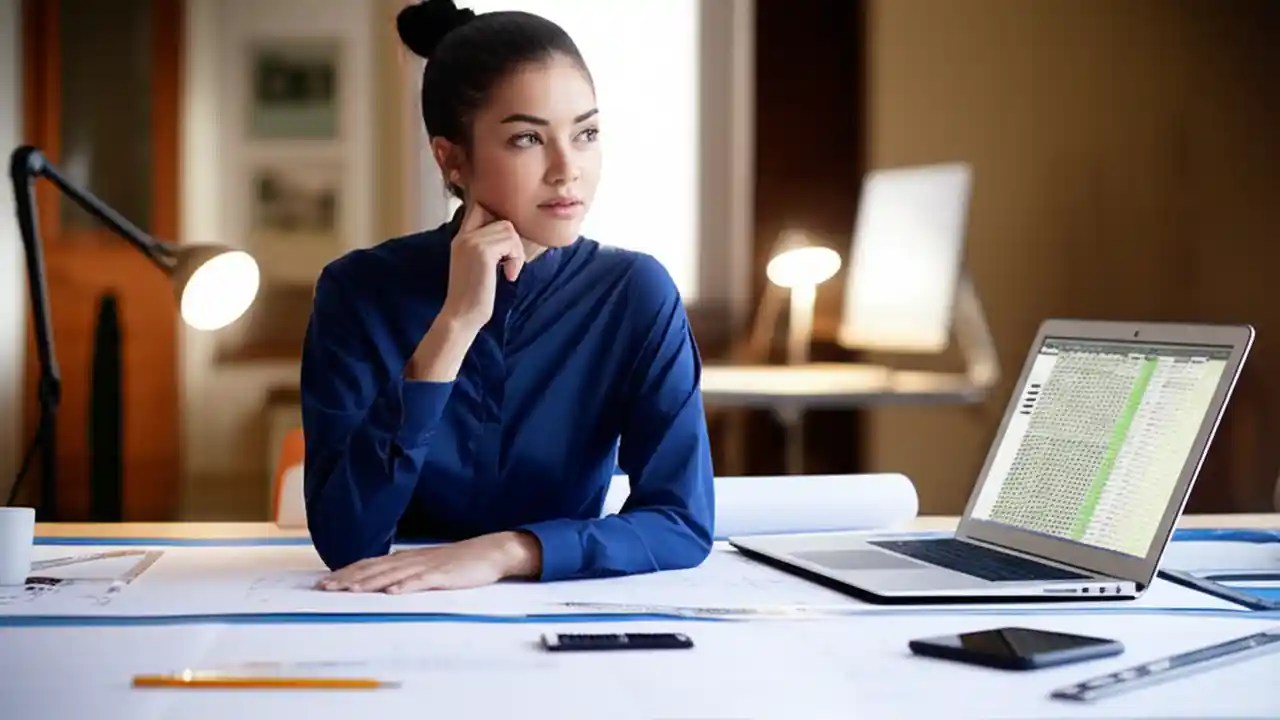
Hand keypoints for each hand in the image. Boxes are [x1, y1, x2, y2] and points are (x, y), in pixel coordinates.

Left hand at [314, 531, 541, 593]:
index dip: (347, 572)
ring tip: (349, 590)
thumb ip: (406, 571)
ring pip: (392, 575)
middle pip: (374, 568)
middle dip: (348, 578)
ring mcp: (428, 566)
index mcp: (407, 558)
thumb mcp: (429, 565)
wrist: (491, 551)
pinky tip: (392, 593)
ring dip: (369, 582)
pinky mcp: (444, 575)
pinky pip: (422, 581)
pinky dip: (406, 586)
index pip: (370, 564)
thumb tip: (383, 582)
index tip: (324, 582)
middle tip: (324, 588)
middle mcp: (412, 559)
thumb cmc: (460, 561)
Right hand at [438, 200, 526, 332]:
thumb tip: (512, 235)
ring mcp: (471, 242)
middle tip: (511, 264)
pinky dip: (516, 259)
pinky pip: (510, 242)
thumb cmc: (474, 297)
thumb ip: (488, 247)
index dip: (499, 221)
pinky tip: (509, 276)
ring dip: (516, 251)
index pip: (481, 208)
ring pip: (509, 230)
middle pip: (503, 221)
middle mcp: (464, 236)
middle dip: (514, 243)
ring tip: (510, 270)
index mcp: (461, 238)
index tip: (506, 248)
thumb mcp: (478, 265)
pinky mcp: (482, 251)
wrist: (461, 316)